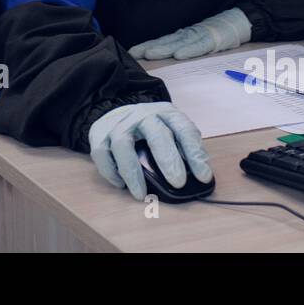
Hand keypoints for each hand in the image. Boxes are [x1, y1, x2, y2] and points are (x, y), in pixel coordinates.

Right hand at [88, 102, 211, 200]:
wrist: (118, 111)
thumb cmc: (151, 128)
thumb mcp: (171, 130)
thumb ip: (182, 150)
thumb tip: (197, 180)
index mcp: (166, 113)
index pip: (184, 130)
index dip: (195, 154)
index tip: (204, 176)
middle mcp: (143, 115)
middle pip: (156, 134)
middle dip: (168, 159)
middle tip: (178, 183)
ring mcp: (119, 123)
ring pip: (123, 144)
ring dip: (132, 171)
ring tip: (141, 193)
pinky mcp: (99, 134)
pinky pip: (102, 153)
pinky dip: (111, 171)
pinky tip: (121, 184)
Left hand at [128, 7, 251, 60]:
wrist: (238, 21)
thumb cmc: (216, 34)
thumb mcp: (196, 41)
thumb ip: (182, 47)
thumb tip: (163, 57)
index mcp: (183, 36)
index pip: (161, 41)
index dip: (146, 46)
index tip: (131, 52)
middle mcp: (188, 34)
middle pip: (165, 41)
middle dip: (148, 48)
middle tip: (133, 53)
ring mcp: (200, 35)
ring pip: (179, 43)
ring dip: (163, 49)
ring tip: (149, 54)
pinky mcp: (213, 39)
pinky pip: (200, 45)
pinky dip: (189, 50)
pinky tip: (179, 54)